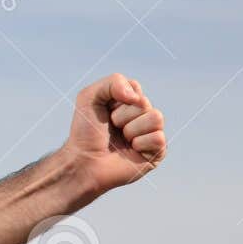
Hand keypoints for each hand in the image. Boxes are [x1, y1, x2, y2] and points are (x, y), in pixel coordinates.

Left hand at [64, 72, 166, 193]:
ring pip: (156, 118)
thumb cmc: (85, 131)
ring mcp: (150, 133)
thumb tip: (136, 96)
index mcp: (128, 103)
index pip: (135, 88)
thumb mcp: (89, 97)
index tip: (105, 112)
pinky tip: (131, 151)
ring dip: (132, 129)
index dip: (117, 99)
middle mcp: (141, 116)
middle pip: (144, 103)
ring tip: (122, 139)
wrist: (84, 161)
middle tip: (112, 128)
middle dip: (122, 116)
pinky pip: (158, 138)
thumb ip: (112, 82)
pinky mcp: (157, 152)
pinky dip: (140, 144)